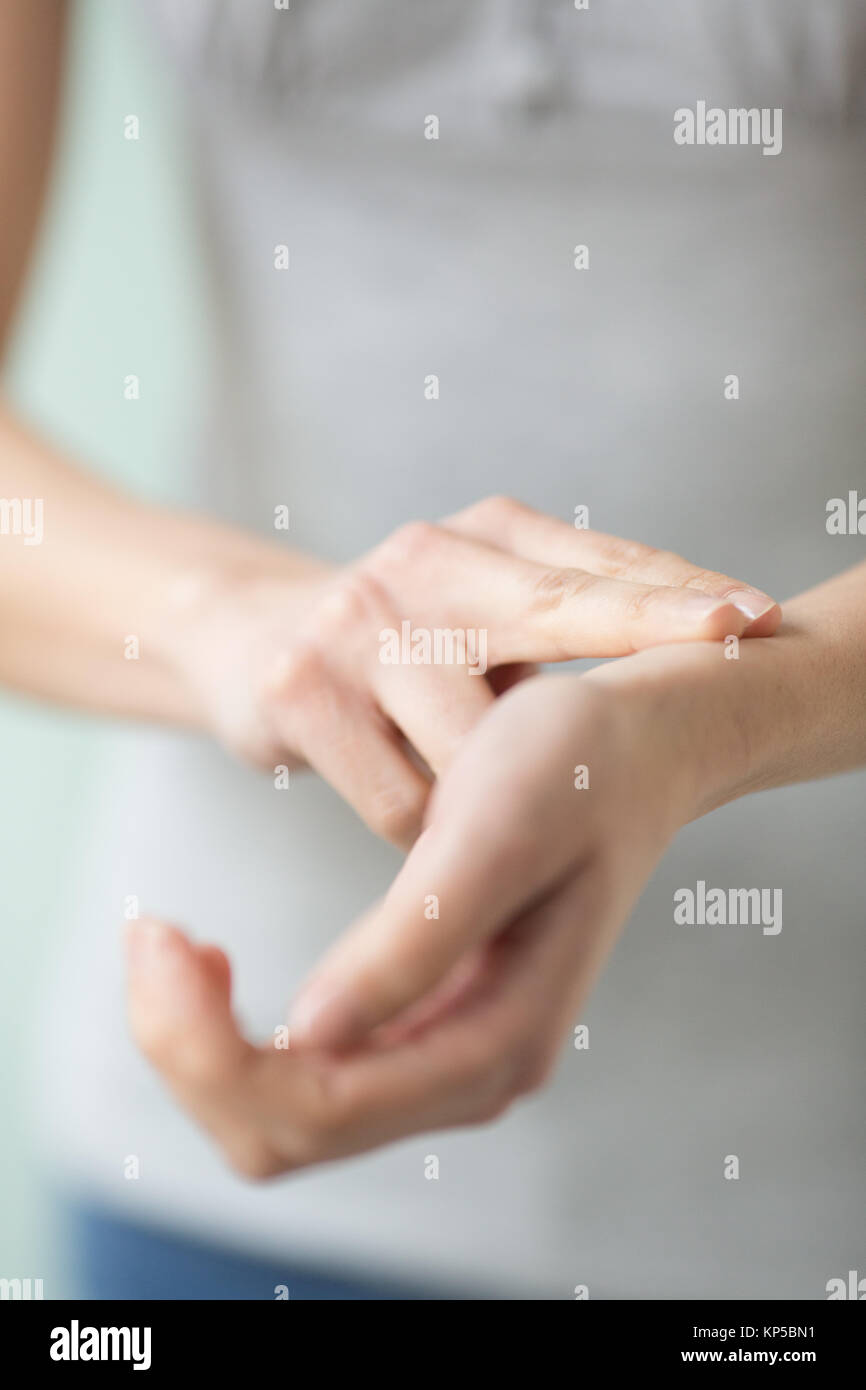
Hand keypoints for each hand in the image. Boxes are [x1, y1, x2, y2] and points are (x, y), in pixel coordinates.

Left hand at [126, 658, 731, 1176]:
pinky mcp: (429, 1020)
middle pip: (289, 1131)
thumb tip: (307, 1033)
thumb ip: (412, 940)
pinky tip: (216, 962)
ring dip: (206, 1047)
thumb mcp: (490, 831)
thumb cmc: (573, 767)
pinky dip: (236, 1034)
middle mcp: (473, 1072)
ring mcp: (451, 1054)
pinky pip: (307, 1074)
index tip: (162, 935)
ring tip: (172, 945)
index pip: (317, 1104)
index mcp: (494, 1042)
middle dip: (193, 1052)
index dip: (211, 1046)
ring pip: (288, 1114)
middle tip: (152, 936)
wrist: (639, 746)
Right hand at [170, 495, 777, 847]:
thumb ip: (558, 623)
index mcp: (479, 541)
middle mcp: (420, 565)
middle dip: (648, 630)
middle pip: (553, 613)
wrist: (251, 638)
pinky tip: (416, 813)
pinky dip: (427, 826)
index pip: (594, 572)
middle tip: (733, 636)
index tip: (752, 616)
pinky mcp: (305, 692)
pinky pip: (406, 802)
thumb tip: (690, 657)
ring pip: (475, 746)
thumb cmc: (399, 640)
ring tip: (491, 805)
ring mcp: (359, 624)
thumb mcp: (477, 609)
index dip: (673, 595)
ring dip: (499, 794)